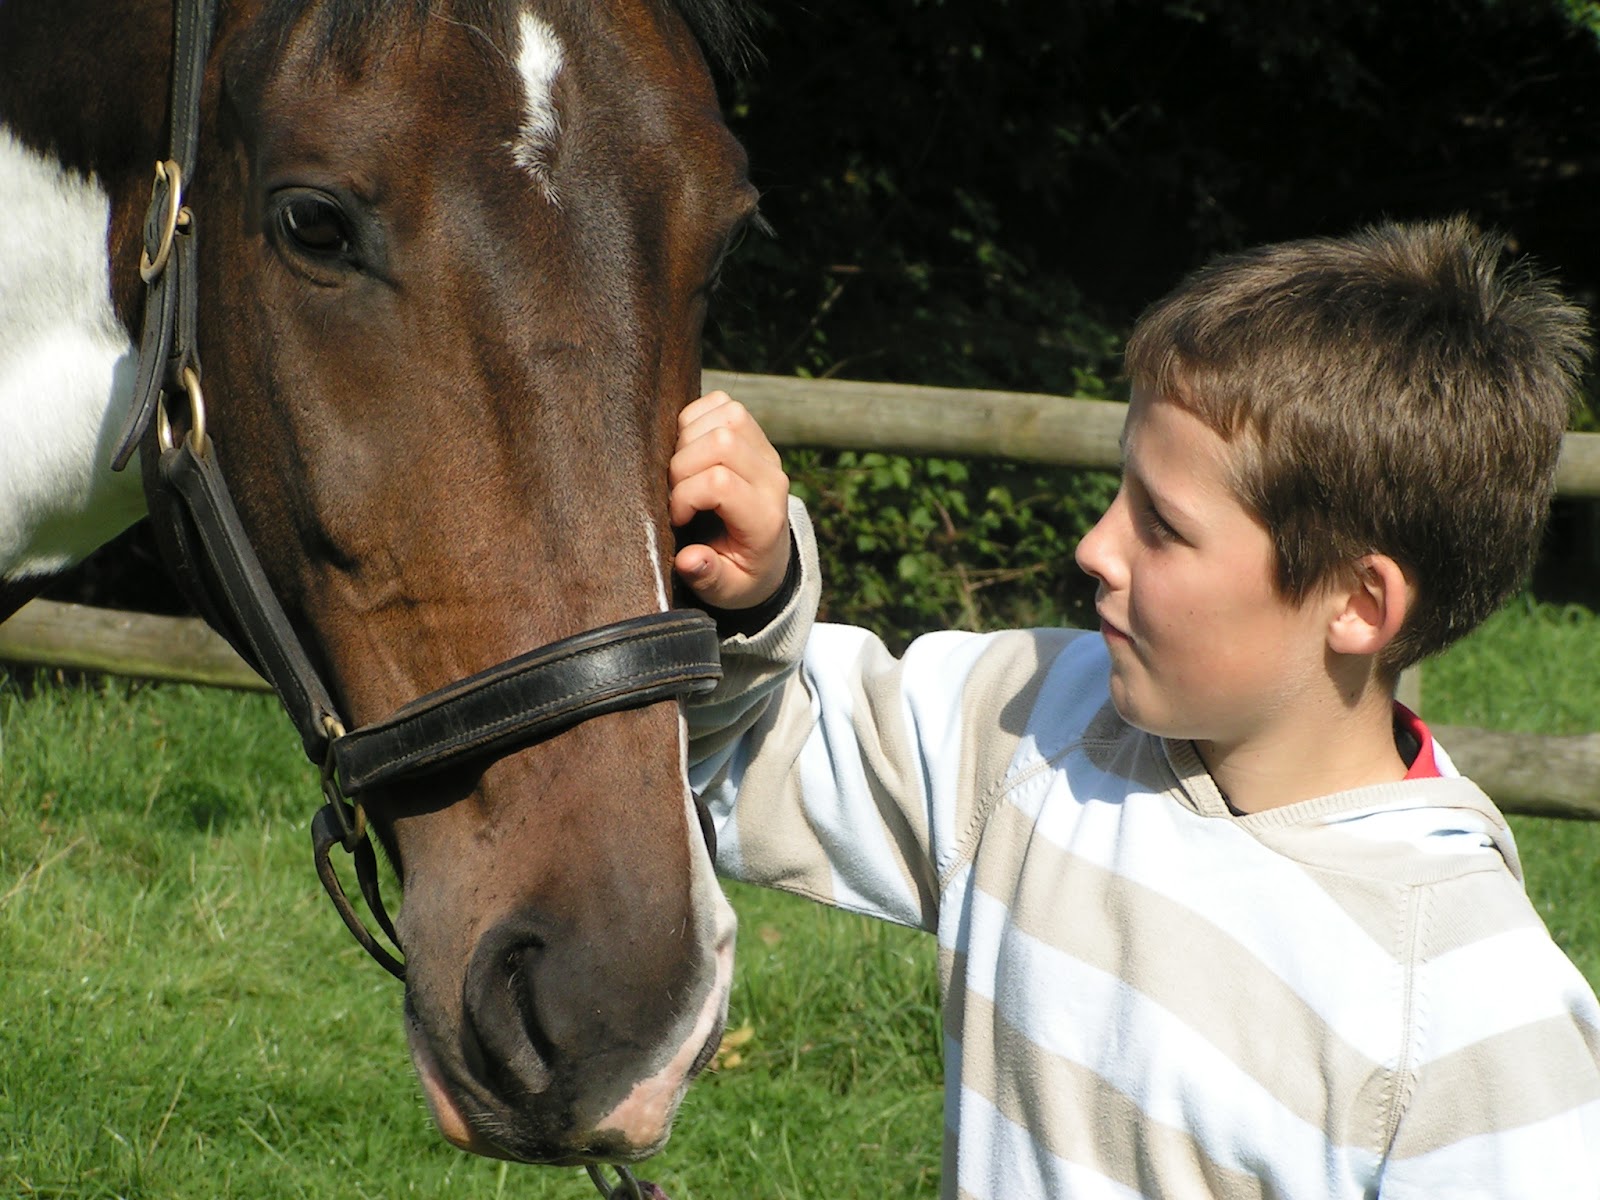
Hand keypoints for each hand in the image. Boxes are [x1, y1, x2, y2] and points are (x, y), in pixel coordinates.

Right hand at [670, 391, 790, 609]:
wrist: (767, 558)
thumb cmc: (741, 574)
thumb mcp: (727, 591)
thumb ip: (709, 577)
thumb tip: (689, 560)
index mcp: (764, 518)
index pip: (721, 482)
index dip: (685, 496)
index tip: (675, 519)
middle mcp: (771, 477)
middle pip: (721, 441)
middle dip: (681, 466)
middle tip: (674, 493)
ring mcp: (766, 451)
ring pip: (725, 415)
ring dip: (688, 438)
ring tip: (681, 471)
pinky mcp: (755, 434)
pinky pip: (723, 404)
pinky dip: (695, 418)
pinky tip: (688, 450)